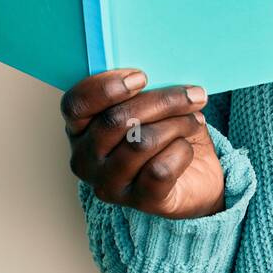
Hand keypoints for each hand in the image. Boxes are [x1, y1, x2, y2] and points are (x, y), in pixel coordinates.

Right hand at [62, 69, 225, 218]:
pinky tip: (187, 148)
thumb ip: (143, 90)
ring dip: (178, 124)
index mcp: (80, 129)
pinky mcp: (140, 202)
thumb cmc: (167, 133)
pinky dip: (182, 151)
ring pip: (141, 142)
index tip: (142, 76)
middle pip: (116, 120)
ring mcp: (109, 185)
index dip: (106, 87)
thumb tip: (158, 71)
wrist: (197, 177)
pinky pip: (160, 169)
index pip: (75, 104)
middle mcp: (86, 160)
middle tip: (193, 94)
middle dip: (162, 101)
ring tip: (195, 119)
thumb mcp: (151, 106)